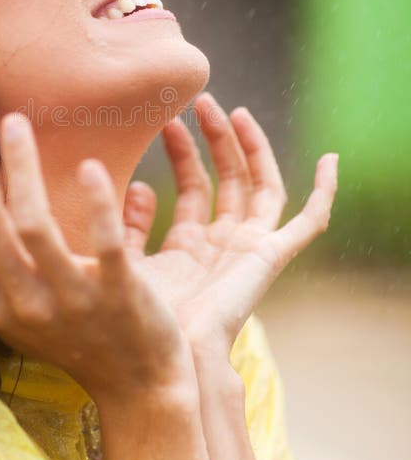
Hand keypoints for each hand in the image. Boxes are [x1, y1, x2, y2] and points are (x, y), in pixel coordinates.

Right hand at [0, 103, 193, 406]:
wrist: (141, 388)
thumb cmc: (80, 340)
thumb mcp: (26, 312)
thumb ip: (4, 265)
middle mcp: (23, 304)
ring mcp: (71, 300)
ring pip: (31, 223)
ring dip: (19, 166)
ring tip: (18, 123)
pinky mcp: (120, 294)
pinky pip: (105, 242)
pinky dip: (96, 202)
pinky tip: (89, 166)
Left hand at [123, 93, 337, 355]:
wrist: (170, 356)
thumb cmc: (143, 319)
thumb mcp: (129, 259)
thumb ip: (131, 224)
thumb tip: (138, 184)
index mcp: (192, 249)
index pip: (194, 188)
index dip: (184, 154)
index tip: (167, 122)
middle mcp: (224, 246)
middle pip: (229, 180)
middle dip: (216, 140)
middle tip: (200, 102)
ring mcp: (252, 250)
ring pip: (261, 187)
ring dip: (251, 148)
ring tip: (234, 110)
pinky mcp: (274, 258)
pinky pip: (309, 221)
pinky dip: (325, 192)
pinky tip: (330, 160)